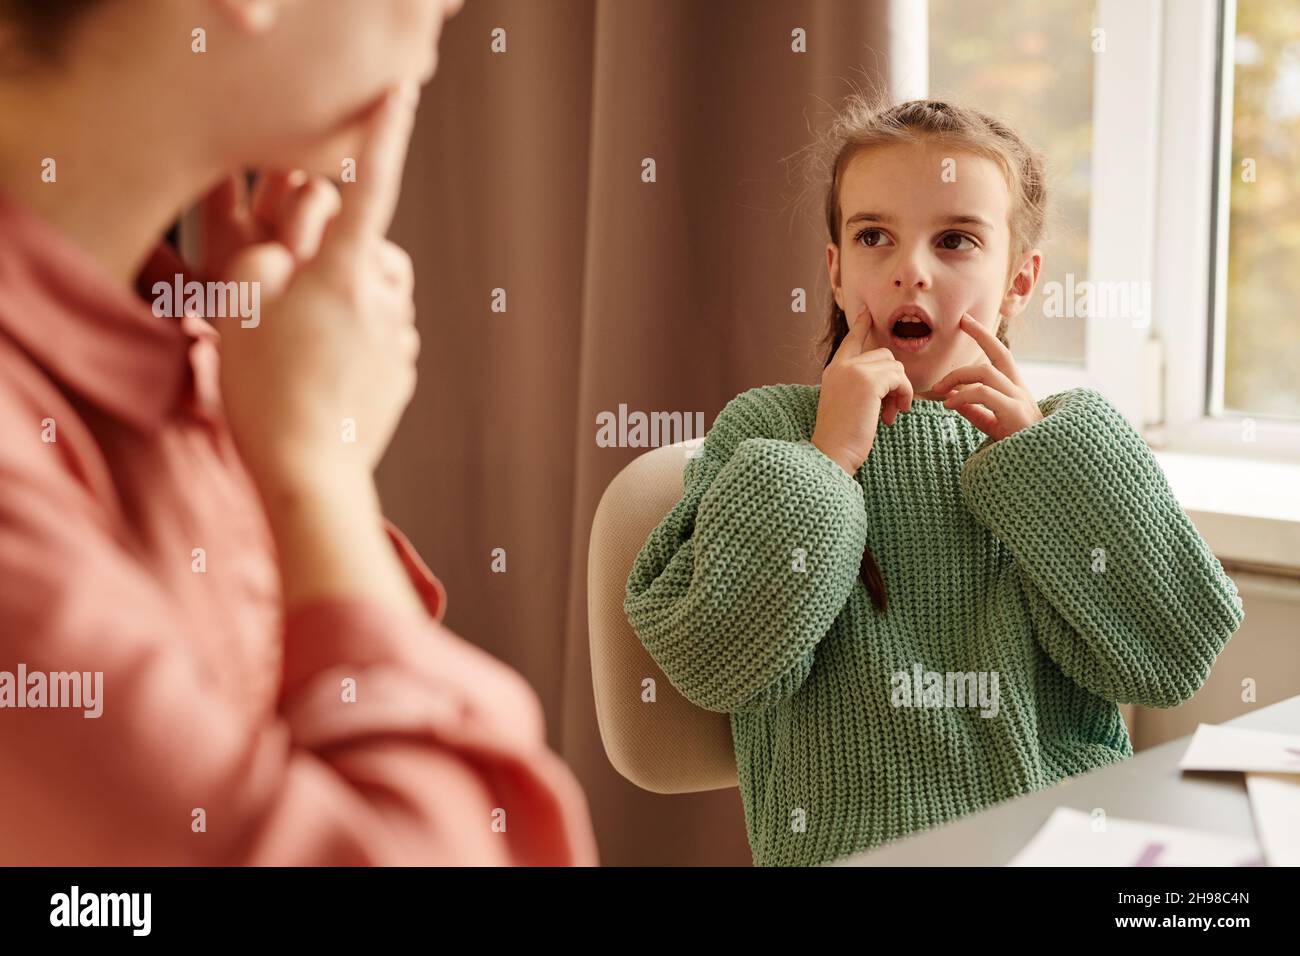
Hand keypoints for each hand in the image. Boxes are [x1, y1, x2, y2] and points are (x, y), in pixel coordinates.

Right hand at [217, 82, 420, 496]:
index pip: (370, 187)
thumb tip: (299, 234)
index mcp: (346, 271)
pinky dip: (359, 338)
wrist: (310, 471)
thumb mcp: (243, 305)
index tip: (399, 94)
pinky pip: (383, 335)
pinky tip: (326, 372)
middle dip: (338, 255)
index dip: (382, 135)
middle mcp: (386, 297)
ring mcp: (401, 338)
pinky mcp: (404, 373)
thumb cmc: (265, 387)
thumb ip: (271, 251)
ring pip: (379, 293)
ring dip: (349, 299)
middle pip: (369, 249)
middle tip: (290, 295)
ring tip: (303, 343)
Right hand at [811, 303, 913, 474]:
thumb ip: (860, 386)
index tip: (866, 312)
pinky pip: (899, 378)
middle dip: (893, 380)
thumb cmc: (841, 437)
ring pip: (894, 366)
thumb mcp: (847, 404)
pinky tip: (895, 413)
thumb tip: (889, 380)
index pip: (851, 341)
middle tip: (892, 408)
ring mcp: (854, 371)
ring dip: (900, 390)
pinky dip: (904, 395)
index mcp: (833, 371)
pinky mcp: (868, 382)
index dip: (860, 325)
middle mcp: (841, 366)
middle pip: (883, 355)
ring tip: (891, 414)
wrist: (831, 453)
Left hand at [926, 313, 1042, 440]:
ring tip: (939, 390)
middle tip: (957, 328)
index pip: (1002, 356)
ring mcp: (1019, 399)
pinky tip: (948, 405)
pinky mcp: (1014, 412)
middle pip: (1000, 354)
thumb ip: (975, 411)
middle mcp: (1020, 390)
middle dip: (979, 336)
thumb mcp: (994, 425)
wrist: (1042, 466)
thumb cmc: (1020, 447)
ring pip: (986, 372)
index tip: (966, 320)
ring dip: (957, 377)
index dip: (984, 336)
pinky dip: (962, 395)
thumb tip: (951, 399)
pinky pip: (984, 393)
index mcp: (1017, 390)